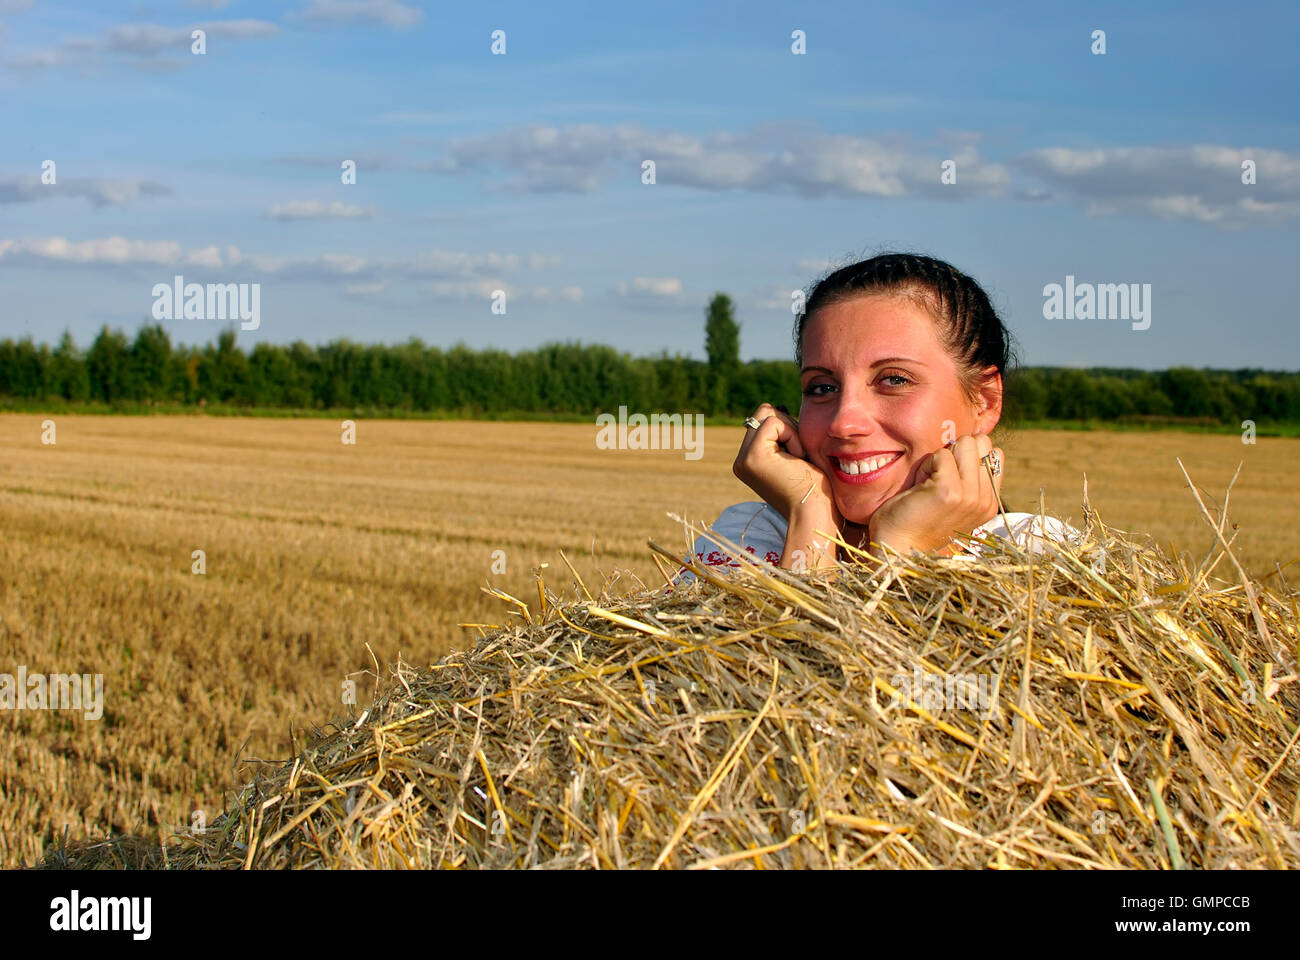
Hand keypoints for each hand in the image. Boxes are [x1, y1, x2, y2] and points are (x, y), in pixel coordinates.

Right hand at [733, 403, 837, 525]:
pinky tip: (798, 459)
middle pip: (763, 412)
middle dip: (789, 425)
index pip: (764, 420)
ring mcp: (743, 459)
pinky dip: (792, 435)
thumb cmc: (815, 488)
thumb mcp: (795, 456)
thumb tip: (777, 407)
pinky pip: (774, 422)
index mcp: (749, 461)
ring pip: (767, 413)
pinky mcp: (753, 456)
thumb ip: (782, 436)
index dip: (788, 428)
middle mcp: (741, 460)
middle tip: (800, 454)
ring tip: (798, 459)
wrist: (815, 513)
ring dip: (791, 431)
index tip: (799, 455)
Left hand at [867, 433, 1003, 557]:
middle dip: (955, 454)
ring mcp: (970, 496)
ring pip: (965, 444)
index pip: (994, 453)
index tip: (950, 478)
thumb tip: (972, 441)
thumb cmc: (918, 521)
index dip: (968, 456)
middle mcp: (985, 500)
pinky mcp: (949, 491)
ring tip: (929, 483)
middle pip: (982, 443)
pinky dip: (926, 466)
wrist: (899, 549)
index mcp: (989, 502)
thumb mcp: (956, 500)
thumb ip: (969, 478)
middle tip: (937, 479)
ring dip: (941, 459)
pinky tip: (920, 488)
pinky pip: (941, 455)